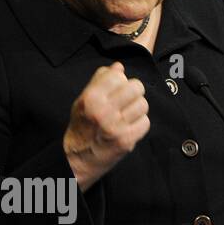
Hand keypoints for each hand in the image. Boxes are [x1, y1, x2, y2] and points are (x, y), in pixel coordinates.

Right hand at [63, 61, 148, 189]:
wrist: (78, 157)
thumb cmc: (81, 126)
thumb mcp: (83, 100)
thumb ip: (99, 81)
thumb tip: (118, 66)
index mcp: (91, 98)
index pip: (118, 76)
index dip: (120, 80)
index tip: (116, 87)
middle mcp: (103, 111)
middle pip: (136, 87)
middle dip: (133, 92)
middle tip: (126, 99)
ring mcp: (116, 127)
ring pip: (143, 104)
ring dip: (137, 108)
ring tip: (127, 114)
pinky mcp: (126, 140)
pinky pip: (145, 122)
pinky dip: (139, 124)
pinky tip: (129, 126)